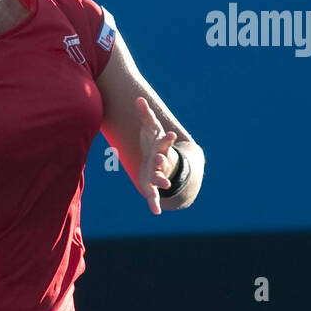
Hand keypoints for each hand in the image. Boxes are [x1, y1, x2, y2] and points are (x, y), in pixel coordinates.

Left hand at [134, 96, 178, 215]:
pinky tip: (156, 212)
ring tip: (165, 184)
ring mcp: (157, 173)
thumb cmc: (154, 144)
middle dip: (162, 159)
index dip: (167, 139)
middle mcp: (161, 161)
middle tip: (160, 158)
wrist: (160, 163)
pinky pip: (153, 195)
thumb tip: (139, 98)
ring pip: (161, 178)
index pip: (164, 142)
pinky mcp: (151, 185)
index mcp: (160, 147)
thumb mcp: (149, 130)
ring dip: (162, 181)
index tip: (171, 135)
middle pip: (163, 160)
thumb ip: (145, 116)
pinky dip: (154, 203)